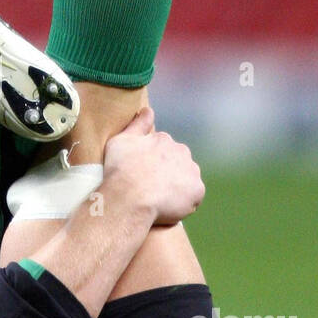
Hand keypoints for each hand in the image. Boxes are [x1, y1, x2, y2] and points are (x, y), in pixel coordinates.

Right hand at [101, 107, 204, 225]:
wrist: (129, 197)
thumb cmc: (120, 170)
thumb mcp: (121, 141)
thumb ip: (137, 125)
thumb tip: (148, 110)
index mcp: (163, 139)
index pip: (162, 150)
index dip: (151, 164)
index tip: (141, 174)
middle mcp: (181, 151)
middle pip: (177, 163)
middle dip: (167, 173)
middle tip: (150, 188)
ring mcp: (191, 170)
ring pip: (186, 179)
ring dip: (177, 187)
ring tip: (158, 199)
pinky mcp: (197, 190)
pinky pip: (193, 197)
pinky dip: (183, 202)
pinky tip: (167, 207)